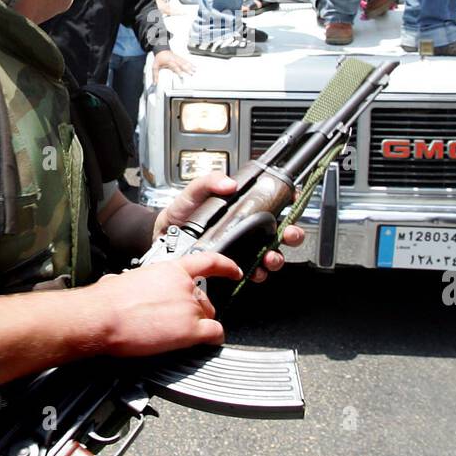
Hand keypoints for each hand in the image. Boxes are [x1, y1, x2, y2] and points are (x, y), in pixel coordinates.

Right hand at [88, 253, 236, 355]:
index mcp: (170, 270)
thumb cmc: (107, 301)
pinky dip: (213, 339)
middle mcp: (184, 286)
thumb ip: (139, 282)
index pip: (207, 262)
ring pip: (208, 317)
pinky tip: (206, 343)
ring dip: (198, 326)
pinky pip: (214, 334)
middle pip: (205, 300)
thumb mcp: (126, 279)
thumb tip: (125, 285)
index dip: (225, 266)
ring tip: (176, 334)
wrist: (102, 317)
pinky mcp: (190, 330)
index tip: (234, 271)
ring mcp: (190, 307)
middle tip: (177, 322)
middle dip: (197, 312)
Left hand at [153, 49, 194, 80]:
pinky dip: (190, 63)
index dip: (178, 71)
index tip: (181, 76)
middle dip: (187, 69)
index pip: (175, 67)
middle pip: (182, 65)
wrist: (161, 49)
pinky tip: (193, 66)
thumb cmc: (159, 58)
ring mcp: (178, 58)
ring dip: (190, 66)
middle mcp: (174, 60)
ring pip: (185, 62)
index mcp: (169, 62)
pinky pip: (185, 60)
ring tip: (194, 70)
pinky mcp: (179, 58)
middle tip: (192, 73)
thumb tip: (155, 82)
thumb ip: (155, 75)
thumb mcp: (155, 66)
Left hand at [154, 171, 298, 283]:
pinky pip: (254, 271)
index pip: (274, 202)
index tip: (292, 199)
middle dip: (292, 233)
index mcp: (243, 207)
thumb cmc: (180, 214)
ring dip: (277, 257)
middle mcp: (248, 228)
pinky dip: (259, 274)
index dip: (288, 200)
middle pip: (281, 230)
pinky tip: (255, 271)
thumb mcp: (193, 192)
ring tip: (270, 258)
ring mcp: (244, 248)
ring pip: (272, 253)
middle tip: (288, 234)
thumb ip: (209, 182)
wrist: (163, 239)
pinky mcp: (235, 266)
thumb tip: (229, 183)